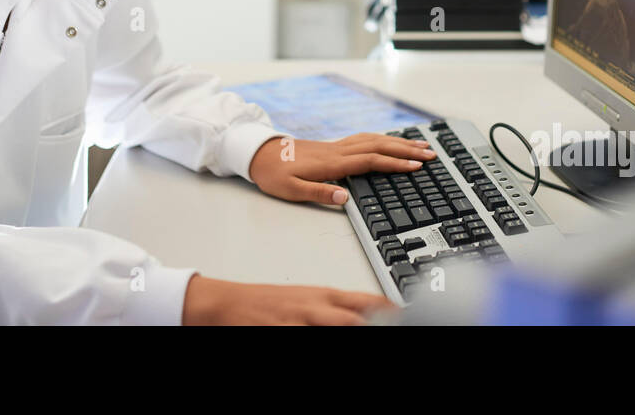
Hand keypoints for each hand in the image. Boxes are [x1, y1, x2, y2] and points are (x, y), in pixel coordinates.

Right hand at [182, 275, 395, 324]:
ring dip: (354, 328)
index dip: (389, 310)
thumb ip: (338, 307)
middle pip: (354, 318)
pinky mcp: (280, 332)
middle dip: (376, 325)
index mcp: (324, 295)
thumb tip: (371, 313)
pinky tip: (330, 340)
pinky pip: (303, 338)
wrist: (226, 303)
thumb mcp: (307, 299)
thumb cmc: (270, 303)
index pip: (365, 301)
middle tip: (395, 328)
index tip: (408, 316)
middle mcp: (314, 307)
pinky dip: (314, 339)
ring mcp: (297, 321)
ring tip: (375, 332)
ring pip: (335, 326)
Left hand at [248, 131, 435, 205]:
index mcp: (331, 163)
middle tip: (431, 153)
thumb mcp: (292, 190)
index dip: (395, 162)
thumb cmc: (274, 174)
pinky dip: (383, 138)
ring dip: (398, 141)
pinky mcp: (333, 146)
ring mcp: (336, 146)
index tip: (416, 165)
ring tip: (420, 144)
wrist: (259, 153)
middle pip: (379, 145)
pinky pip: (364, 138)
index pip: (371, 160)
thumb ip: (319, 192)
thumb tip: (345, 197)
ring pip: (374, 139)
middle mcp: (338, 151)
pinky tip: (390, 141)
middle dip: (406, 149)